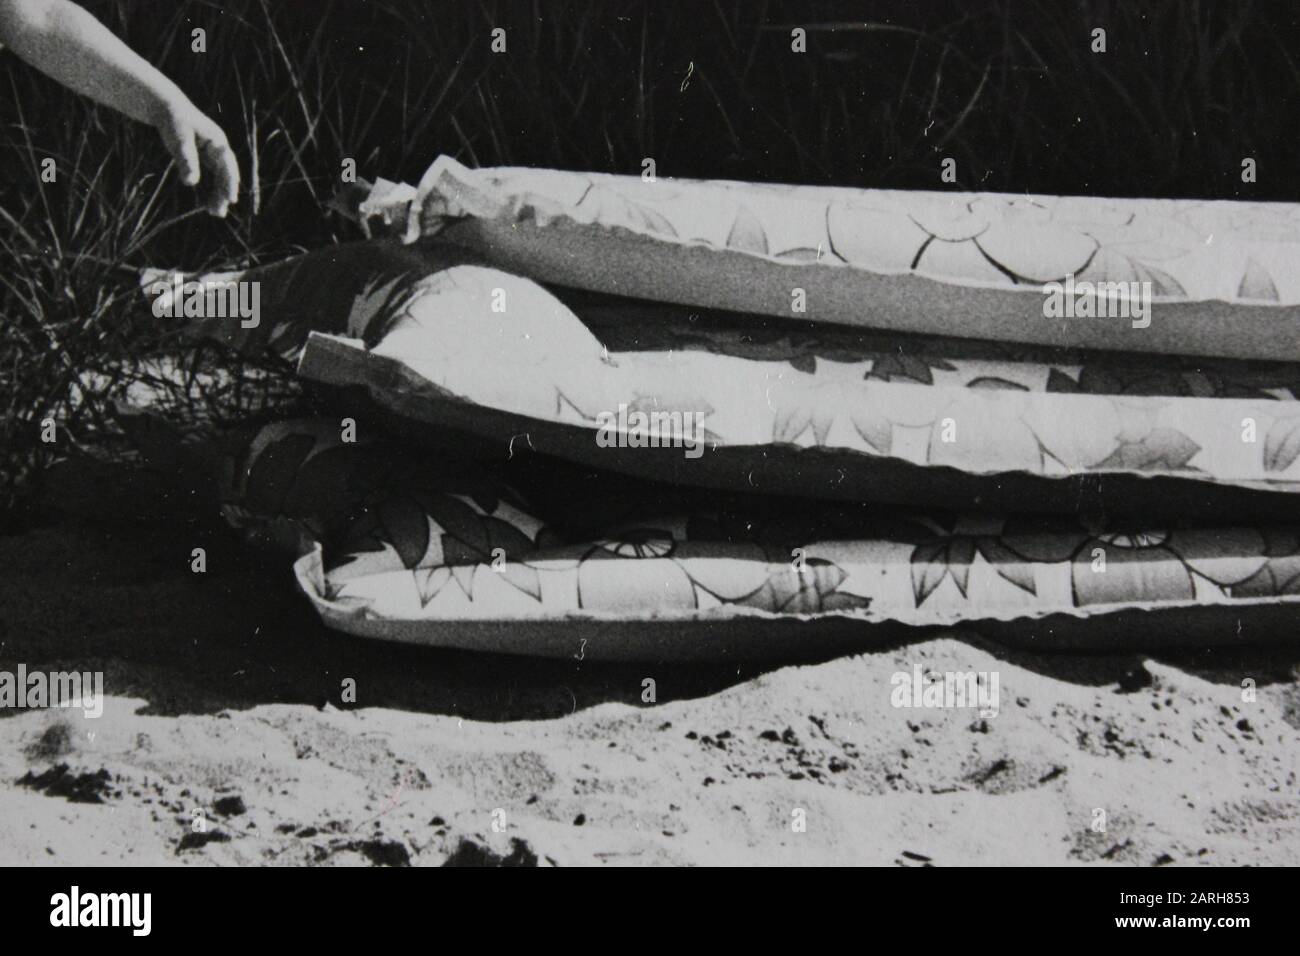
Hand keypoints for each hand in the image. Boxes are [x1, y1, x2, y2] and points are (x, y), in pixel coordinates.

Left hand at [155, 97, 239, 216]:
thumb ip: (186, 160)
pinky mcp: (204, 158)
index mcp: (217, 141)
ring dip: (218, 195)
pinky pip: (211, 178)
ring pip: (219, 178)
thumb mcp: (179, 140)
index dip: (230, 183)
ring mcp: (212, 154)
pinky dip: (210, 190)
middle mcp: (218, 149)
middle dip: (224, 193)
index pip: (228, 165)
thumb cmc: (173, 122)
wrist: (166, 107)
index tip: (231, 199)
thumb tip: (191, 183)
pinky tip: (206, 204)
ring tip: (215, 213)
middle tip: (219, 213)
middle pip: (226, 175)